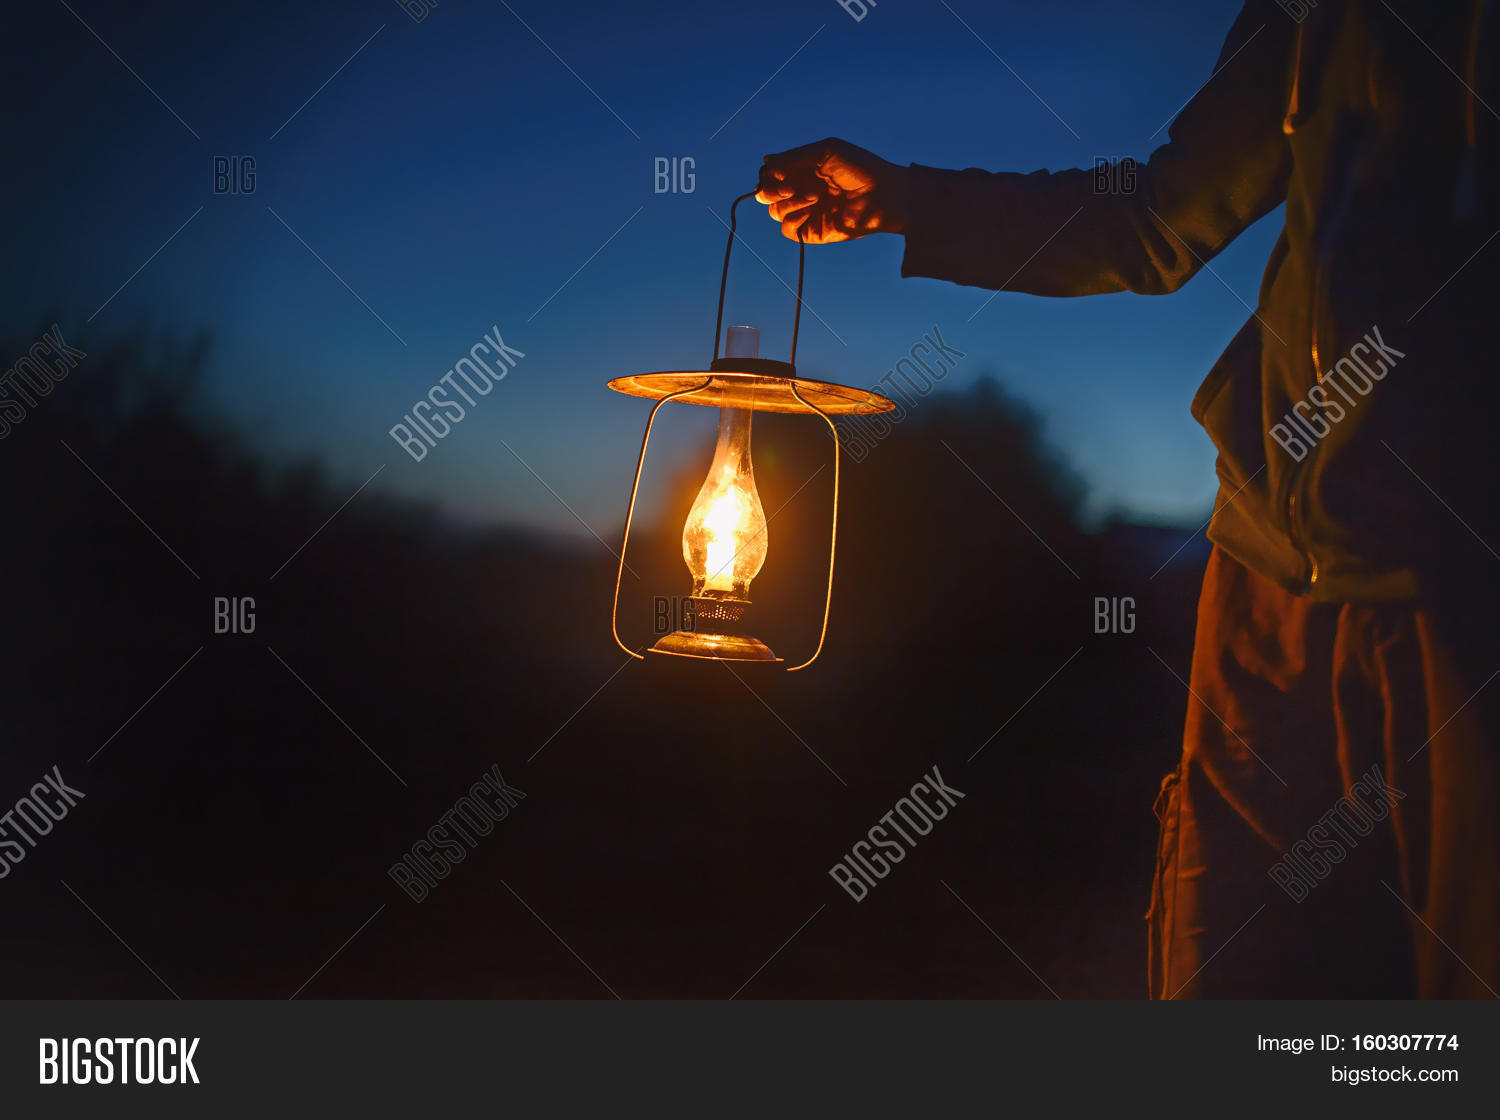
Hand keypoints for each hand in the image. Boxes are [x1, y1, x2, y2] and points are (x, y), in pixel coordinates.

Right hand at [756, 138, 909, 242]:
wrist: (884, 193)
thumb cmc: (860, 167)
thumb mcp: (826, 151)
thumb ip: (794, 157)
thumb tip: (766, 162)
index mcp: (803, 171)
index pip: (771, 174)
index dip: (770, 173)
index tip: (779, 169)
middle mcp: (801, 192)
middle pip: (767, 195)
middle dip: (771, 190)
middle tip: (789, 186)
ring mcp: (806, 212)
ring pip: (775, 212)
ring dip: (788, 202)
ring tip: (813, 195)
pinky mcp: (813, 232)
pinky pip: (788, 229)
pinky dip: (793, 217)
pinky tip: (810, 208)